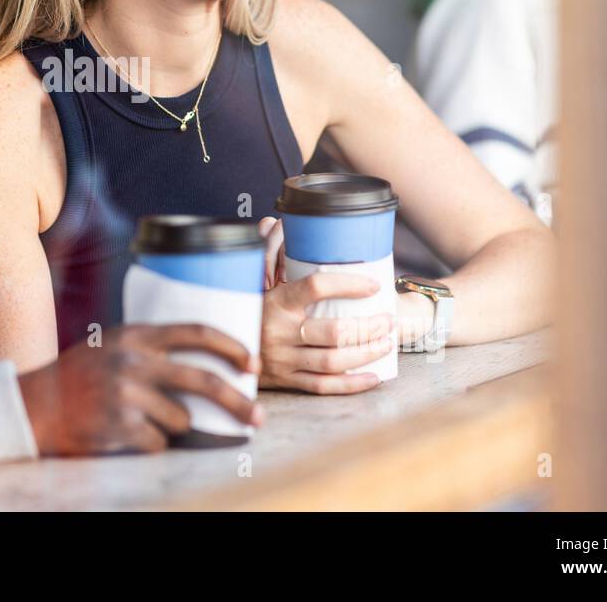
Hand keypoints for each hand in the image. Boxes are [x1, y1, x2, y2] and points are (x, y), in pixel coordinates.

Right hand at [17, 324, 262, 455]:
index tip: (252, 364)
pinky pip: (159, 442)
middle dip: (238, 402)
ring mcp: (126, 393)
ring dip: (172, 426)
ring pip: (182, 419)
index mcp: (135, 334)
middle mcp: (133, 359)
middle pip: (204, 380)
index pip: (196, 332)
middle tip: (259, 417)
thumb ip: (151, 345)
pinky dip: (150, 443)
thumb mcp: (113, 344)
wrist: (36, 406)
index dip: (231, 347)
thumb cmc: (81, 376)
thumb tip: (209, 359)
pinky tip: (126, 434)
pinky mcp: (120, 425)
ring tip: (142, 419)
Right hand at [257, 217, 394, 394]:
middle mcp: (279, 331)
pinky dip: (352, 383)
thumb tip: (274, 221)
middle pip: (334, 331)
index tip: (372, 284)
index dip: (348, 284)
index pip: (316, 286)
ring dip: (367, 352)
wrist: (217, 348)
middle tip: (390, 320)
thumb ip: (265, 252)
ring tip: (387, 342)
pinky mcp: (286, 380)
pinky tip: (373, 376)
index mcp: (275, 300)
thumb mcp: (252, 280)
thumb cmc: (246, 307)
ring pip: (333, 360)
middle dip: (370, 327)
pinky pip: (324, 385)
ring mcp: (283, 359)